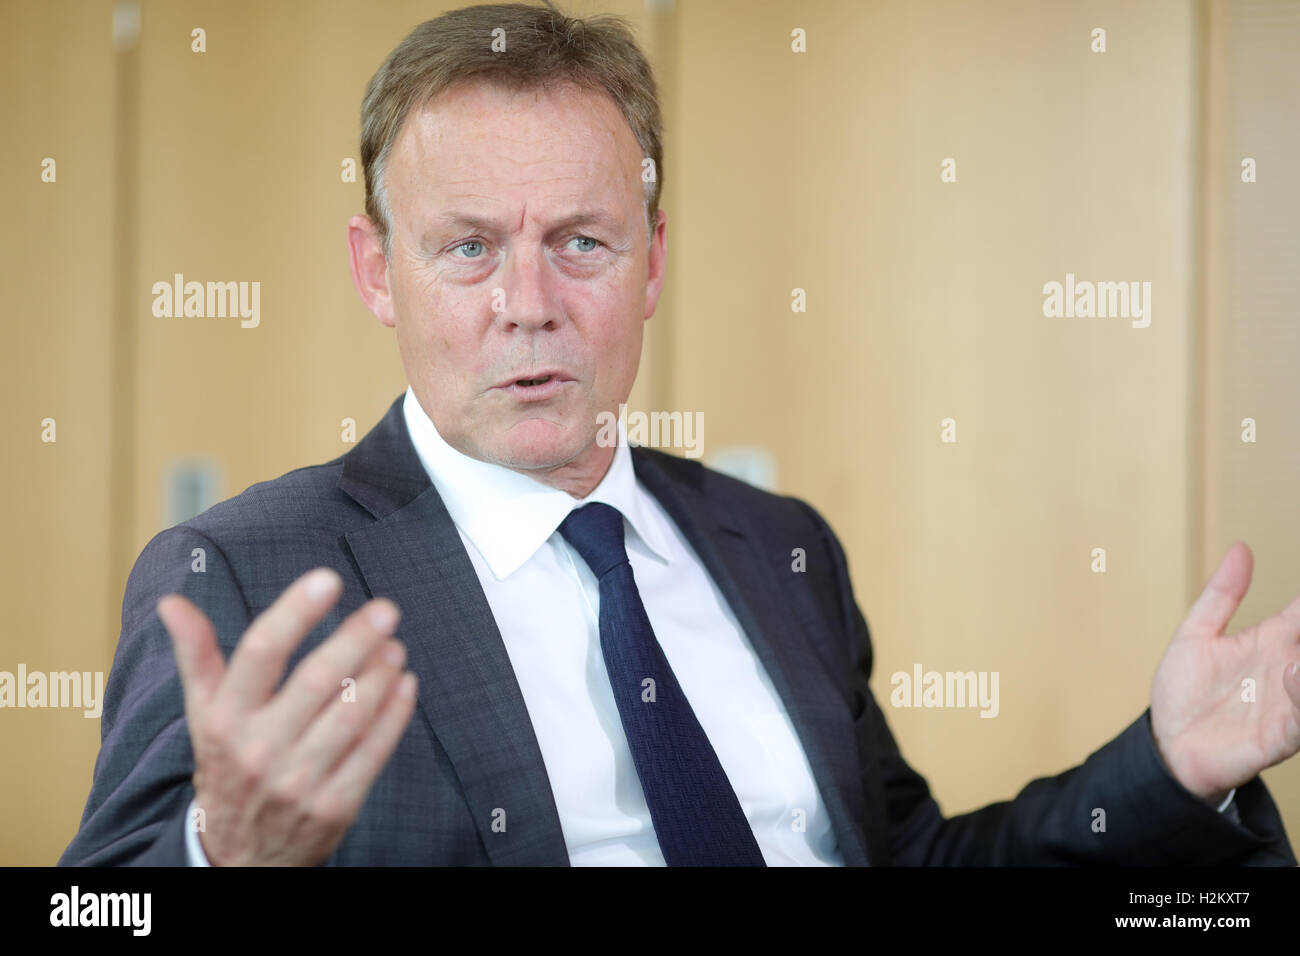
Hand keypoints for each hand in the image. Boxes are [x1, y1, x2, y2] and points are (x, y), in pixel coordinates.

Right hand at [157, 568, 417, 865]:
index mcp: (227, 719)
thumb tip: (172, 602)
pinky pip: (373, 752)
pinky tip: (405, 684)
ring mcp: (299, 780)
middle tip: (385, 609)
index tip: (327, 579)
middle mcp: (260, 748)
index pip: (259, 653)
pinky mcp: (335, 805)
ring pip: (351, 715)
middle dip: (355, 639)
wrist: (238, 857)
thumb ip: (196, 655)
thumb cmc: (228, 766)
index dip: (294, 612)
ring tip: (395, 645)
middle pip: (316, 680)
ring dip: (380, 675)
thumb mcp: (204, 715)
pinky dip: (395, 715)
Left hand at [1150, 542, 1299, 802]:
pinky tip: (1296, 677)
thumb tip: (1242, 547)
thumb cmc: (1184, 690)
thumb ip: (1222, 594)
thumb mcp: (1196, 634)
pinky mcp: (1283, 735)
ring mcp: (1291, 701)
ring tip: (1298, 659)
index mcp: (1274, 640)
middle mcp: (1291, 668)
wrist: (1167, 744)